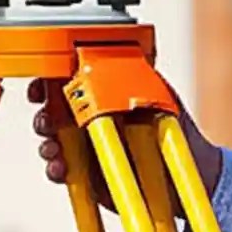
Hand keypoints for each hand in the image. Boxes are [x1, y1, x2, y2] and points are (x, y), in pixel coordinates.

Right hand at [28, 77, 223, 216]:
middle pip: (51, 110)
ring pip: (51, 140)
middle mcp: (90, 118)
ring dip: (46, 144)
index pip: (65, 80)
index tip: (41, 88)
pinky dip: (55, 169)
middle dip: (42, 115)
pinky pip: (61, 169)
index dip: (48, 81)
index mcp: (101, 93)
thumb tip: (114, 57)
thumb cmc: (176, 127)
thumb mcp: (159, 92)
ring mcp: (86, 146)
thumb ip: (135, 72)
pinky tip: (61, 168)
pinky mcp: (87, 174)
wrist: (190, 174)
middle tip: (47, 122)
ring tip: (53, 149)